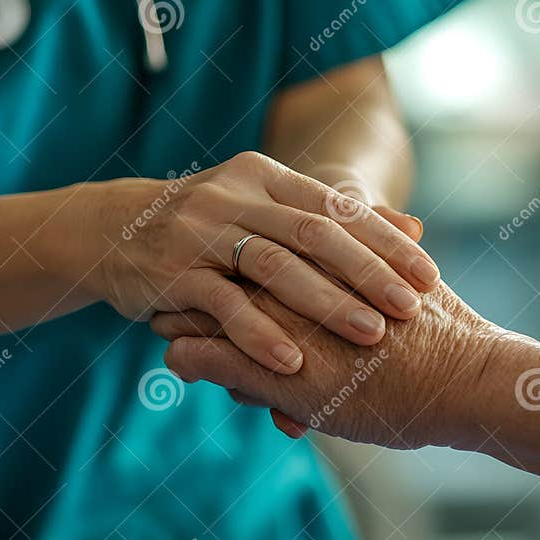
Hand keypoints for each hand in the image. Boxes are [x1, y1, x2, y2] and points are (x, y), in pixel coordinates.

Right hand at [93, 152, 439, 373]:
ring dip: (326, 303)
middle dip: (368, 272)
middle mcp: (235, 196)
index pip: (336, 207)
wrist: (111, 232)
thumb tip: (416, 227)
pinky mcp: (172, 273)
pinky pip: (223, 306)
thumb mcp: (264, 209)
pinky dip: (259, 335)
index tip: (428, 275)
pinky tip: (294, 363)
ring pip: (274, 267)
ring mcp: (201, 232)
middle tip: (411, 308)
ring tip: (371, 335)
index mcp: (264, 176)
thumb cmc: (205, 228)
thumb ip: (333, 218)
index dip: (385, 241)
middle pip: (314, 233)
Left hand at [152, 272, 504, 448]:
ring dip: (182, 317)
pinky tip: (173, 360)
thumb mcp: (410, 277)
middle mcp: (295, 286)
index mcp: (322, 260)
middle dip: (197, 278)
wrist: (461, 381)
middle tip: (166, 284)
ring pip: (213, 315)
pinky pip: (215, 360)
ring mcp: (282, 328)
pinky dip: (190, 358)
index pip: (263, 244)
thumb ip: (394, 248)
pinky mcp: (276, 375)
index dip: (236, 246)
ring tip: (158, 322)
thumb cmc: (442, 333)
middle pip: (229, 273)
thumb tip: (407, 226)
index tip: (209, 250)